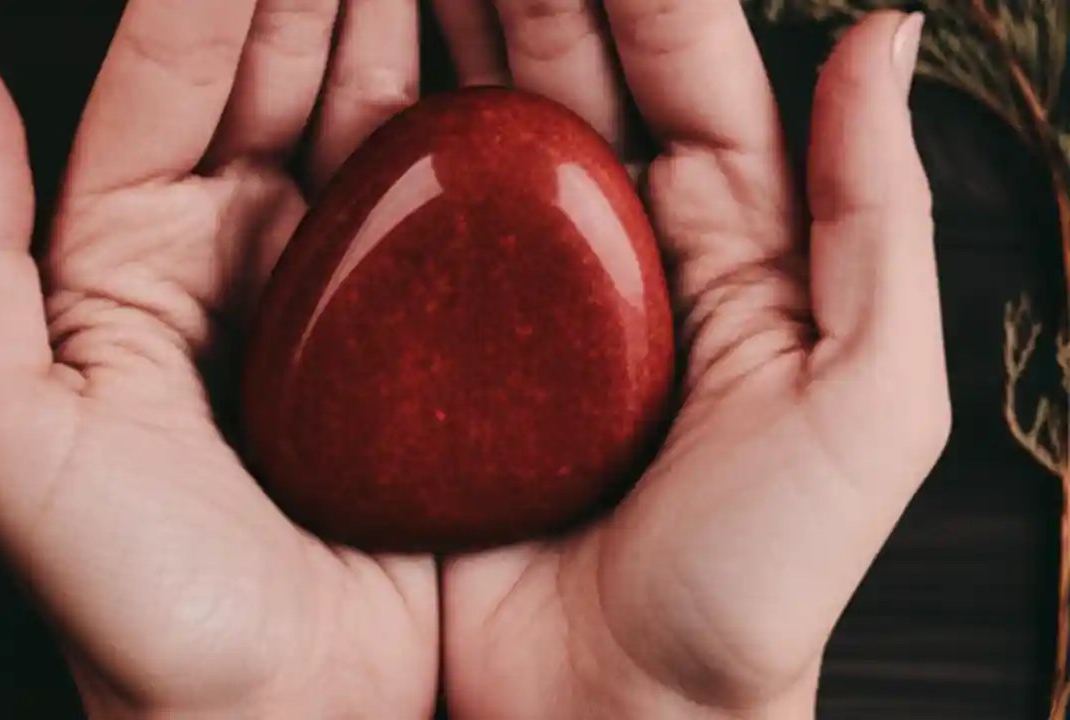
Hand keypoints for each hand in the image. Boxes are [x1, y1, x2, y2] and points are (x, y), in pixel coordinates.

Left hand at [0, 2, 437, 716]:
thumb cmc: (137, 606)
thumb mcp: (4, 430)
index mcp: (129, 259)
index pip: (166, 78)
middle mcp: (237, 258)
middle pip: (273, 76)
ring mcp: (338, 290)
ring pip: (365, 118)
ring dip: (397, 21)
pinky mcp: (424, 335)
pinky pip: (442, 204)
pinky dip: (467, 120)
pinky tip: (496, 61)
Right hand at [434, 3, 948, 717]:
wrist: (612, 719)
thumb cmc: (752, 589)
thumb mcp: (867, 405)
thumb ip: (878, 219)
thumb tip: (879, 34)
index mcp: (732, 250)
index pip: (690, 69)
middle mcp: (622, 258)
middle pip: (575, 78)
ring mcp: (515, 302)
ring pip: (484, 130)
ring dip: (442, 31)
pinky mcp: (429, 354)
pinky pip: (407, 227)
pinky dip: (376, 142)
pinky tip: (342, 73)